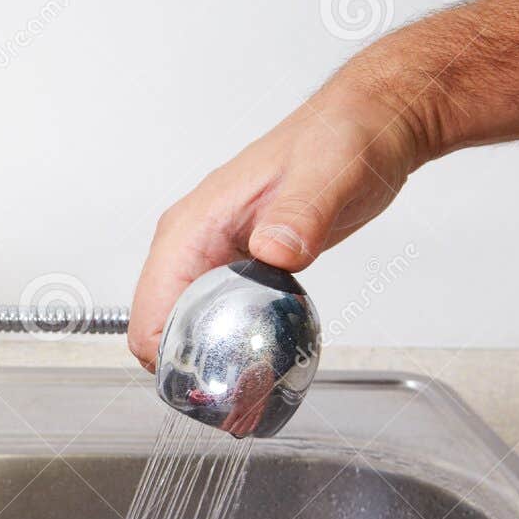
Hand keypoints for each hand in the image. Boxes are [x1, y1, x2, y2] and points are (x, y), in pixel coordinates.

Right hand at [126, 84, 423, 370]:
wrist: (368, 125)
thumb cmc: (343, 137)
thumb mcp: (327, 175)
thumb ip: (301, 214)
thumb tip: (275, 249)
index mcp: (193, 226)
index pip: (150, 312)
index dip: (170, 357)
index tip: (209, 383)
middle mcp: (192, 244)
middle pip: (161, 327)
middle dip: (187, 366)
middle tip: (233, 393)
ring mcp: (212, 256)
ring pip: (185, 325)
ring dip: (208, 356)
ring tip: (247, 379)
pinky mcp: (238, 265)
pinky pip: (216, 315)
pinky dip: (231, 339)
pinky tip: (262, 348)